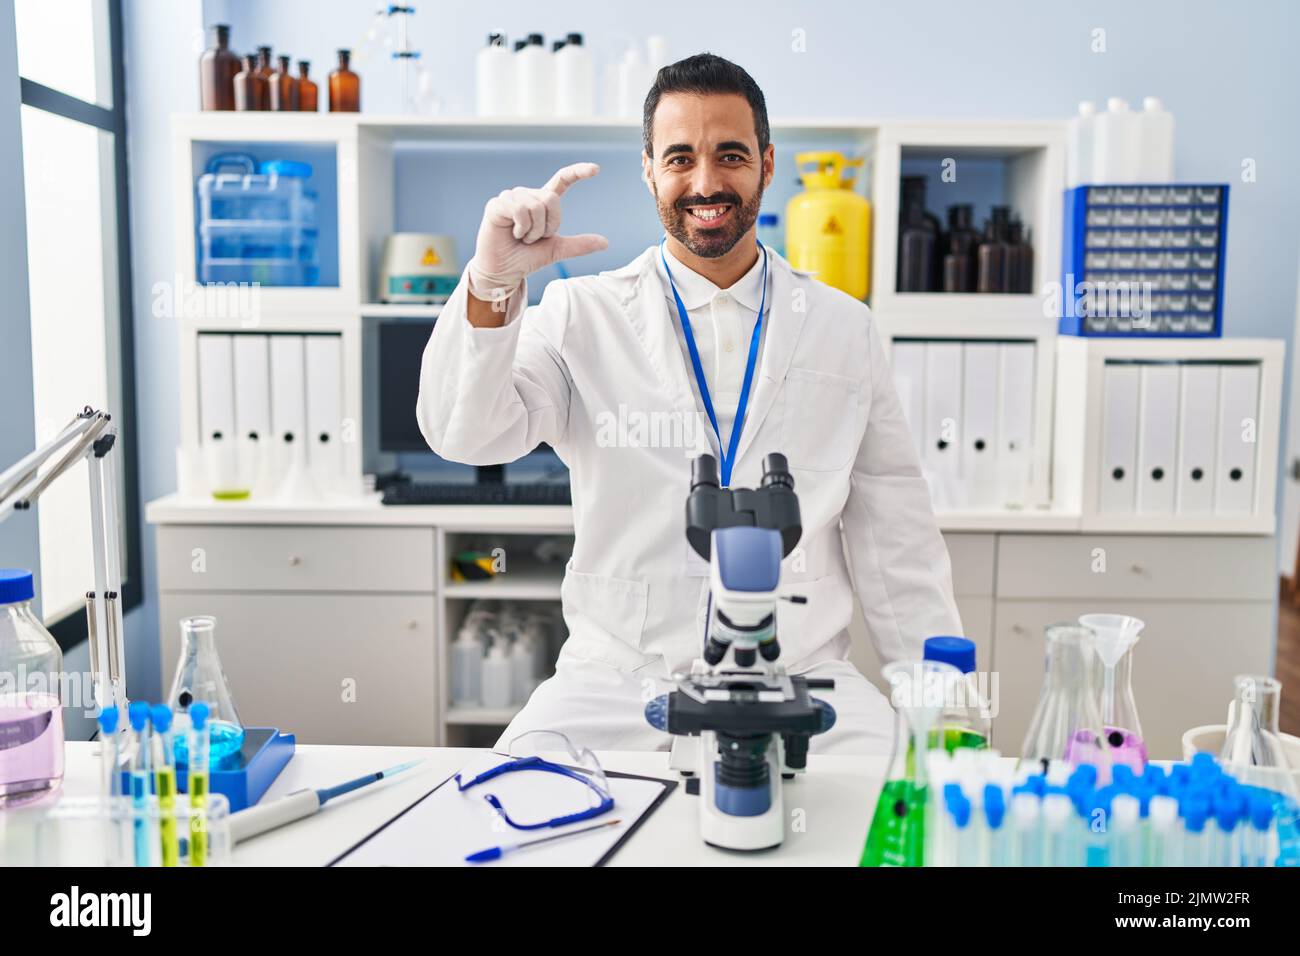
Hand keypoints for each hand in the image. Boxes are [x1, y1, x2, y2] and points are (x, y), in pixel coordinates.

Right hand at [469, 162, 609, 292]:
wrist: (504, 272)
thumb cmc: (526, 258)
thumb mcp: (556, 250)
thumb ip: (579, 244)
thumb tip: (605, 243)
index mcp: (542, 202)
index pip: (562, 180)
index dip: (578, 172)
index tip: (596, 170)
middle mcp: (528, 195)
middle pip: (551, 199)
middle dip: (548, 226)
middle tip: (533, 239)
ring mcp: (511, 197)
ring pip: (536, 206)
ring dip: (533, 231)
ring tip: (521, 237)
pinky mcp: (497, 204)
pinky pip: (520, 209)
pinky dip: (522, 228)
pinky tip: (512, 233)